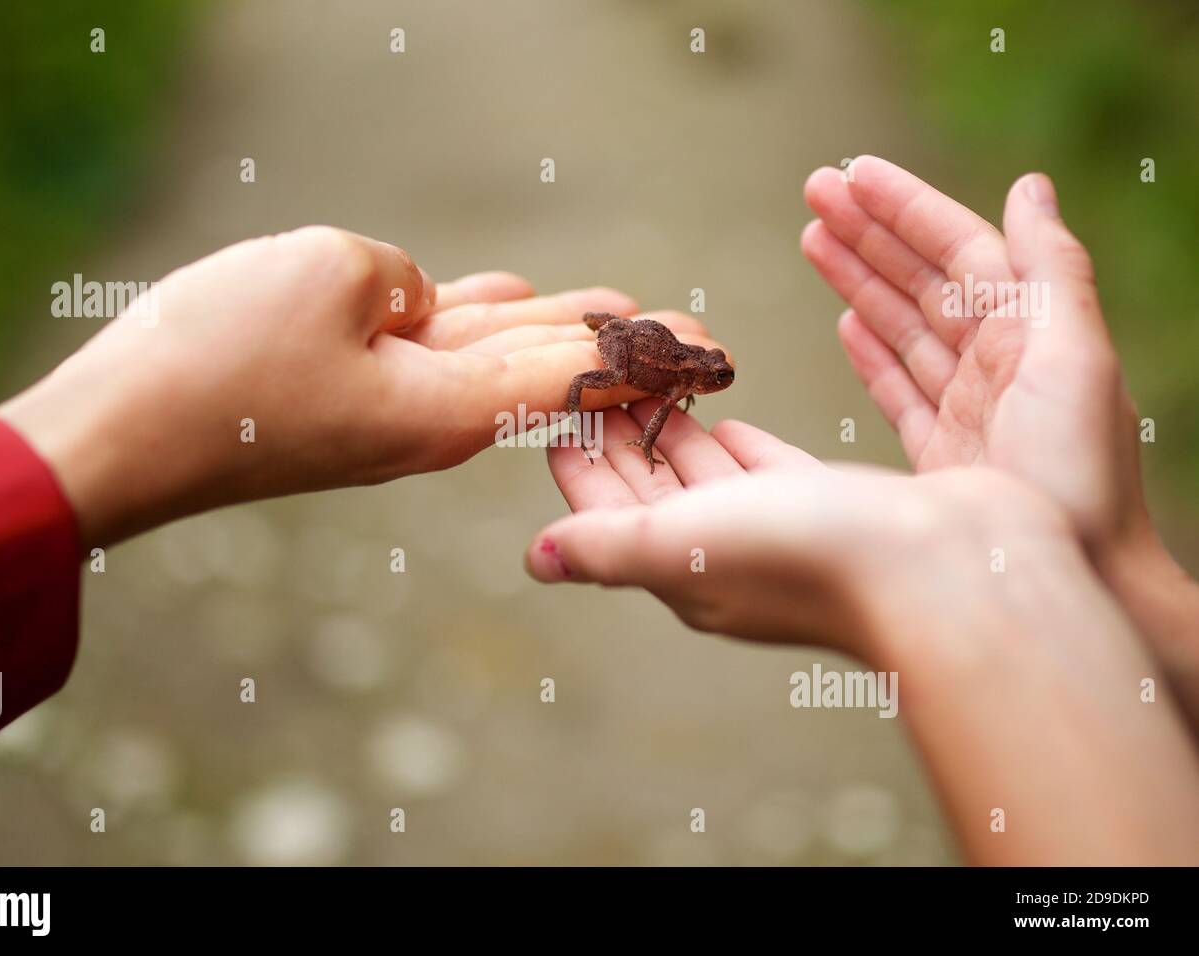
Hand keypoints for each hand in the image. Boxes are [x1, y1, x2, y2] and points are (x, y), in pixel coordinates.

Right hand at [0, 226, 717, 549]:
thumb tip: (410, 302)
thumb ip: (399, 279)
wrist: (122, 435)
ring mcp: (388, 411)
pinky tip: (507, 303)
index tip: (707, 353)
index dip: (646, 353)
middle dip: (624, 346)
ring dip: (560, 327)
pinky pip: (430, 348)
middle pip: (550, 368)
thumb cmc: (222, 357)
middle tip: (694, 337)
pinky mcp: (346, 397)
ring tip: (620, 312)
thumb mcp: (330, 274)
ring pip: (492, 351)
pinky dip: (479, 321)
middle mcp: (435, 419)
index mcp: (452, 405)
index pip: (575, 373)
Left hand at [524, 401, 1074, 659]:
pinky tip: (723, 417)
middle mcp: (719, 555)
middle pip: (649, 485)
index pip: (603, 504)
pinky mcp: (828, 509)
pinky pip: (764, 472)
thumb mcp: (687, 544)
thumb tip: (533, 558)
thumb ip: (608, 545)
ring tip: (646, 374)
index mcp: (677, 565)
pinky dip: (736, 446)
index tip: (549, 397)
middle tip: (595, 367)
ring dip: (672, 429)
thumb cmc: (810, 554)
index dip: (575, 453)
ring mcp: (775, 535)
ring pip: (704, 474)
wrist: (946, 571)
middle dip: (619, 431)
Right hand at [801, 157, 1198, 727]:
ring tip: (813, 240)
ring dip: (860, 280)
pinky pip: (900, 387)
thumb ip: (1052, 270)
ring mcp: (967, 410)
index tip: (849, 174)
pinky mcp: (941, 456)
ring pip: (905, 327)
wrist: (1073, 587)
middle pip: (924, 280)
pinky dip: (873, 352)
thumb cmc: (1077, 482)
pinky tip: (845, 323)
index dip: (905, 209)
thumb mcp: (1075, 361)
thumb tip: (1030, 187)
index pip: (959, 251)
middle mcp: (998, 365)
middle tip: (813, 193)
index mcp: (1030, 334)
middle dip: (869, 233)